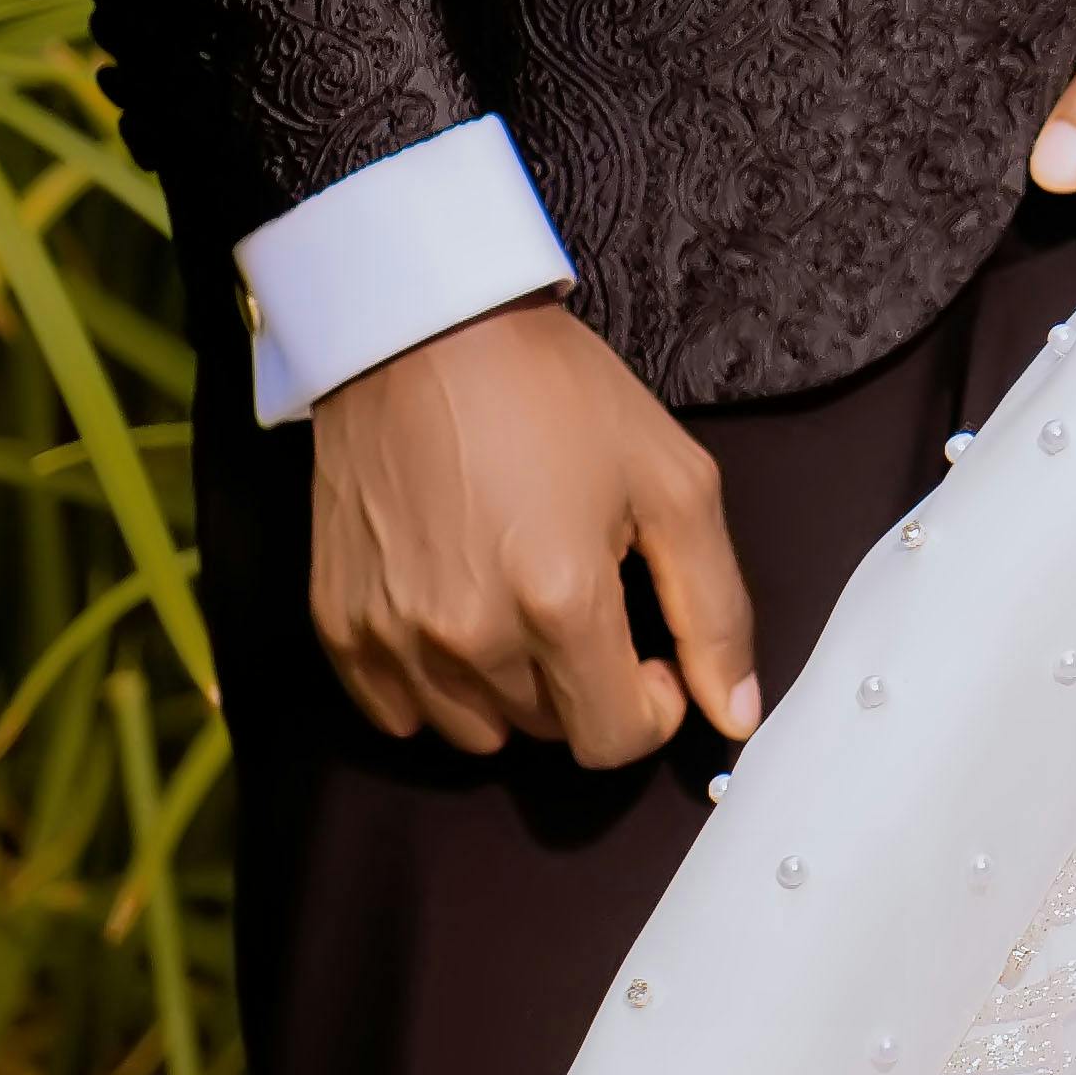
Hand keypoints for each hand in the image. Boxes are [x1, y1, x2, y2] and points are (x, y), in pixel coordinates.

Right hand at [308, 293, 762, 769]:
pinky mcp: (339, 625)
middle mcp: (469, 637)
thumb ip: (714, 610)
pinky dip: (437, 685)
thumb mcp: (673, 481)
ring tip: (519, 596)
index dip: (651, 706)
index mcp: (560, 603)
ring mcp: (394, 636)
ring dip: (513, 690)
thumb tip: (737, 715)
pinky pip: (401, 713)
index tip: (648, 651)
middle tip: (584, 593)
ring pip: (477, 733)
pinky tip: (458, 608)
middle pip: (551, 733)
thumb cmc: (557, 396)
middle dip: (586, 684)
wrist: (425, 332)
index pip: (615, 742)